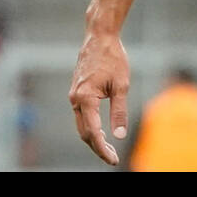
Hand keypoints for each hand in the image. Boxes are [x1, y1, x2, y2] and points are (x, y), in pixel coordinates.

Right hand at [69, 30, 129, 165]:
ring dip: (94, 138)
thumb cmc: (113, 58)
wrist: (100, 37)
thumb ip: (119, 111)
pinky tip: (102, 132)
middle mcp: (76, 99)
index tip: (113, 159)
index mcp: (86, 98)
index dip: (102, 149)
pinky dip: (90, 126)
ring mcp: (74, 95)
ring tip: (109, 149)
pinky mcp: (76, 92)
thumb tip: (119, 134)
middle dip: (98, 147)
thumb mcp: (122, 85)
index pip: (93, 132)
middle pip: (84, 132)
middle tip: (113, 158)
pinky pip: (82, 115)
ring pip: (82, 124)